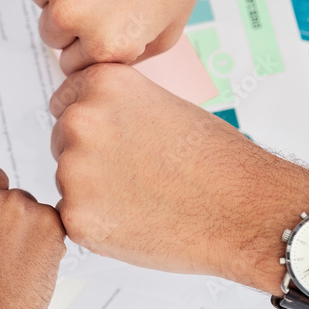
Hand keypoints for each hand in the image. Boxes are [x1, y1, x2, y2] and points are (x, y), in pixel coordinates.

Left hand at [49, 63, 308, 308]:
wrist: (245, 209)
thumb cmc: (216, 160)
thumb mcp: (161, 103)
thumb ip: (114, 106)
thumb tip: (83, 115)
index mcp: (101, 85)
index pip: (66, 101)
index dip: (94, 125)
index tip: (117, 139)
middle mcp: (80, 121)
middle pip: (62, 141)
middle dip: (91, 157)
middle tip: (138, 172)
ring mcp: (74, 171)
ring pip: (68, 182)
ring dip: (94, 192)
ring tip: (145, 195)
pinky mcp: (76, 217)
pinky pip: (75, 219)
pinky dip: (100, 224)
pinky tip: (138, 219)